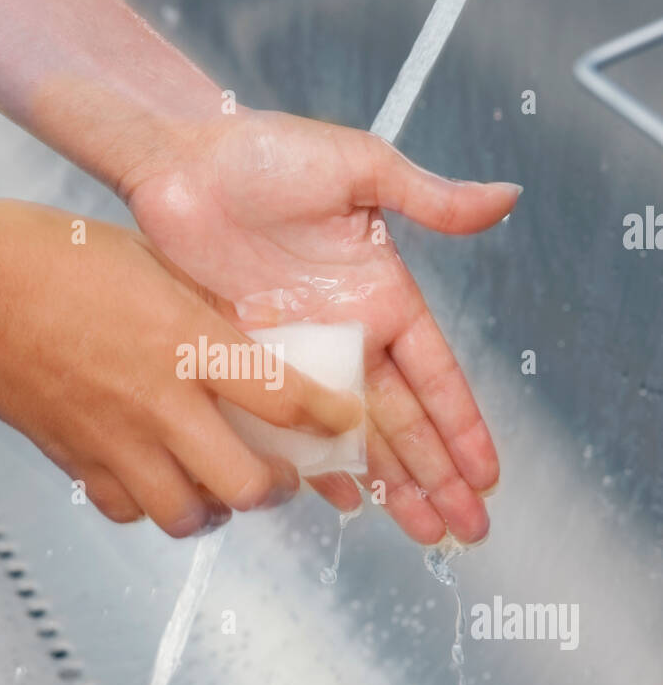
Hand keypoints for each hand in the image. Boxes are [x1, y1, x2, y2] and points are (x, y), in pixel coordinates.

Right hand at [0, 202, 360, 537]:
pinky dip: (150, 505)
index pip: (286, 399)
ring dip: (214, 507)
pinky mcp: (74, 460)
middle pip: (246, 486)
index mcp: (187, 343)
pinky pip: (128, 511)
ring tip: (216, 485)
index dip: (331, 421)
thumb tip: (246, 343)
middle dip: (276, 489)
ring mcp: (114, 440)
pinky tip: (153, 476)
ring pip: (188, 516)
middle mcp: (160, 403)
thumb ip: (204, 312)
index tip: (346, 424)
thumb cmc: (55, 255)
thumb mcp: (152, 263)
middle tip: (280, 474)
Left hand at [125, 109, 521, 545]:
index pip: (435, 376)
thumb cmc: (265, 153)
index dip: (461, 427)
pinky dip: (317, 466)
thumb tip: (505, 196)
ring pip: (354, 436)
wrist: (179, 160)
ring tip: (421, 531)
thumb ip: (428, 197)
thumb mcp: (357, 168)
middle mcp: (348, 333)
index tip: (486, 475)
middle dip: (437, 477)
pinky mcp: (249, 363)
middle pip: (403, 422)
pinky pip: (289, 429)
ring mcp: (300, 355)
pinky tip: (344, 503)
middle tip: (465, 529)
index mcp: (382, 295)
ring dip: (389, 485)